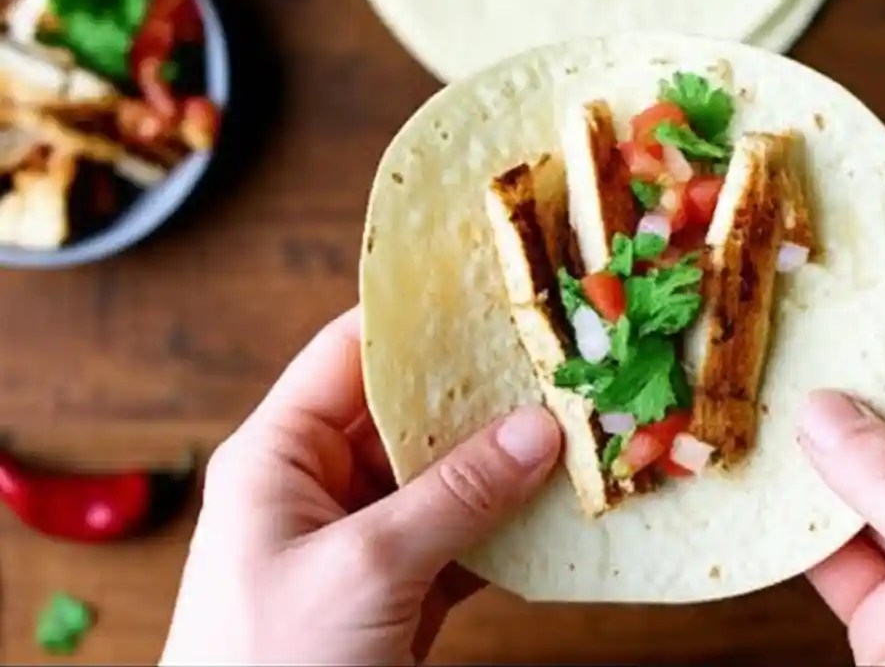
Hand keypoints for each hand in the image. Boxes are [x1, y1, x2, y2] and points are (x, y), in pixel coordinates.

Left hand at [161, 307, 561, 664]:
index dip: (418, 319)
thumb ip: (455, 495)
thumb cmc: (270, 666)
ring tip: (577, 428)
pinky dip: (507, 525)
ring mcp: (362, 540)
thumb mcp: (364, 569)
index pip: (350, 355)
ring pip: (445, 478)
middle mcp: (318, 487)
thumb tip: (537, 431)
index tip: (492, 292)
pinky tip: (557, 507)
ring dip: (506, 463)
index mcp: (278, 457)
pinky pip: (461, 537)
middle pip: (410, 415)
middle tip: (559, 365)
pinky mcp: (398, 590)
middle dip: (483, 396)